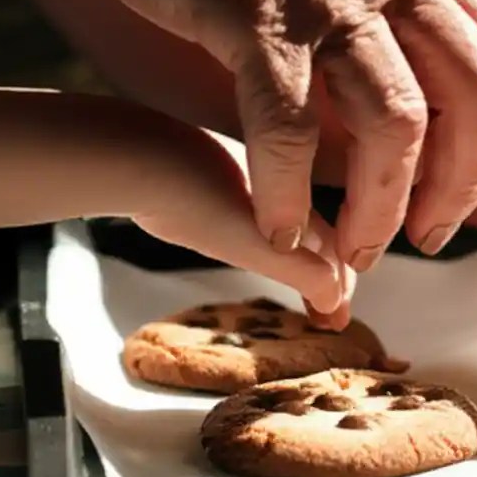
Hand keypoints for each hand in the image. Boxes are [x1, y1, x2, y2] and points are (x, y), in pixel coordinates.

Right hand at [67, 0, 476, 275]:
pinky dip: (286, 188)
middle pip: (473, 97)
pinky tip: (277, 226)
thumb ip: (400, 2)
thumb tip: (428, 86)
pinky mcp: (252, 13)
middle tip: (431, 237)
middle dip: (463, 186)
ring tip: (359, 249)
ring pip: (396, 121)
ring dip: (384, 203)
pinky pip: (287, 123)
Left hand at [133, 127, 354, 329]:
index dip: (340, 287)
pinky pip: (254, 203)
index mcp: (293, 201)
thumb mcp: (257, 247)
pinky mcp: (208, 166)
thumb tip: (334, 298)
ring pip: (285, 215)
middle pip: (314, 232)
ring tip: (293, 274)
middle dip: (324, 270)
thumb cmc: (196, 200)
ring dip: (296, 250)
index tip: (336, 320)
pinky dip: (264, 229)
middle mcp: (276, 182)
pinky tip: (245, 233)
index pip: (333, 249)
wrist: (136, 156)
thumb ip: (302, 271)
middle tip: (321, 308)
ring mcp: (242, 171)